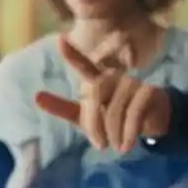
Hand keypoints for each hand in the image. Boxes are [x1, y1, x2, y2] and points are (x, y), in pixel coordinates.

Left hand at [36, 34, 171, 153]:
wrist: (151, 123)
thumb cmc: (114, 118)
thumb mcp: (86, 118)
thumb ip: (63, 108)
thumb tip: (36, 96)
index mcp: (97, 81)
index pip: (83, 65)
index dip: (72, 54)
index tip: (61, 40)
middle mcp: (113, 77)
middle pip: (94, 94)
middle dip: (94, 124)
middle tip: (100, 145)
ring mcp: (132, 82)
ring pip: (114, 108)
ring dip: (113, 134)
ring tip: (116, 146)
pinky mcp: (148, 92)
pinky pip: (134, 114)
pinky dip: (129, 133)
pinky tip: (126, 145)